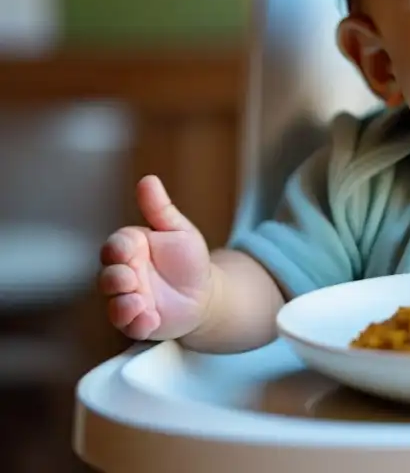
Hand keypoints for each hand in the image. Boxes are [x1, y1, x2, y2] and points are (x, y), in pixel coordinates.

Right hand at [98, 176, 213, 340]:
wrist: (205, 292)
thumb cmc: (187, 259)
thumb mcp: (179, 230)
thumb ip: (160, 209)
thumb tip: (148, 179)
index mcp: (131, 249)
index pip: (114, 246)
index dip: (119, 248)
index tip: (132, 248)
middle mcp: (124, 274)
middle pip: (108, 277)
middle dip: (116, 279)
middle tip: (132, 279)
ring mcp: (128, 299)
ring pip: (114, 304)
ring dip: (124, 304)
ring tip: (140, 303)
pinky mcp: (138, 321)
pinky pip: (130, 326)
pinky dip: (138, 323)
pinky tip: (150, 319)